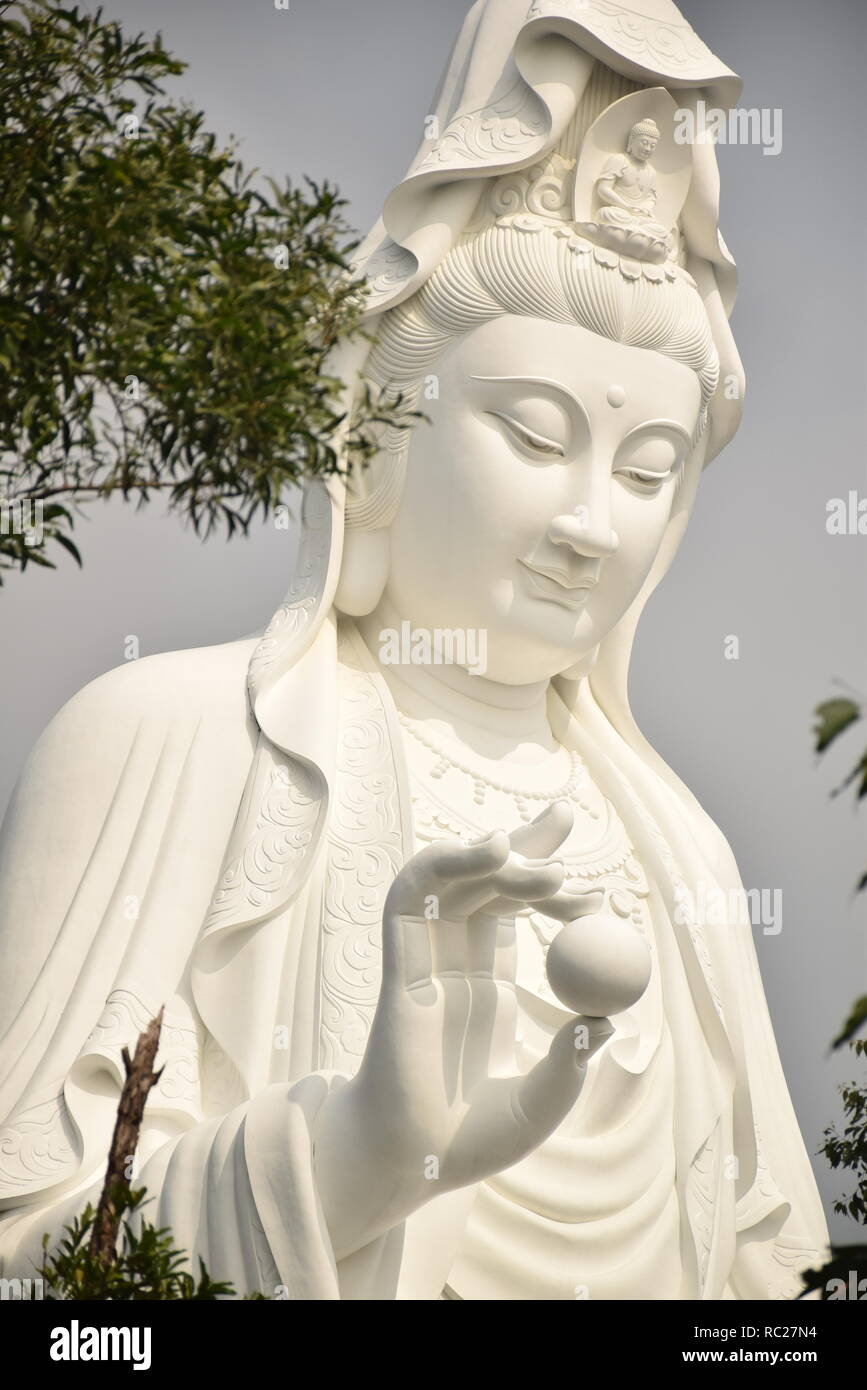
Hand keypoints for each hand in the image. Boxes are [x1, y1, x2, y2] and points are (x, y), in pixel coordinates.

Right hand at [313, 802, 613, 1260]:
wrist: (412, 1164)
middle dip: (525, 847)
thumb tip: (605, 1019)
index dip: (542, 879)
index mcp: (481, 986)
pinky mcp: (399, 962)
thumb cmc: (470, 1141)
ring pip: (453, 879)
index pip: (510, 911)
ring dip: (497, 857)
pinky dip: (445, 861)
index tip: (588, 869)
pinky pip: (411, 896)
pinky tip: (491, 852)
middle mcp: (451, 963)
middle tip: (569, 828)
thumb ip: (570, 1062)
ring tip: (547, 869)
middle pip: (485, 882)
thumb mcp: (542, 1100)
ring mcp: (423, 960)